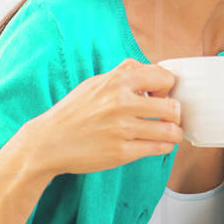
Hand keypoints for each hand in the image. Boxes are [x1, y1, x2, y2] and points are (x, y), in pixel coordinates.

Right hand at [23, 58, 181, 175]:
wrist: (48, 142)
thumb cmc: (73, 112)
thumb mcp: (95, 83)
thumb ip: (124, 73)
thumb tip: (153, 70)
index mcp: (117, 82)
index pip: (165, 77)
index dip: (167, 87)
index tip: (159, 95)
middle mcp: (121, 103)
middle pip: (173, 107)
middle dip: (175, 113)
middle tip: (167, 117)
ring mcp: (122, 129)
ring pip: (170, 131)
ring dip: (174, 133)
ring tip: (168, 133)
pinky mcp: (122, 153)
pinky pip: (159, 148)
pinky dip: (164, 146)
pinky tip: (157, 144)